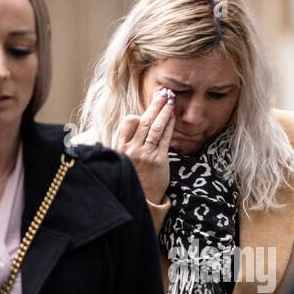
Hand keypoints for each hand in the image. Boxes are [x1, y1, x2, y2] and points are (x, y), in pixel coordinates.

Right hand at [116, 87, 174, 203]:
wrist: (141, 201)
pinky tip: (172, 117)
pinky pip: (164, 138)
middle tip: (163, 93)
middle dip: (155, 105)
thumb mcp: (121, 162)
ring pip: (155, 127)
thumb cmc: (132, 179)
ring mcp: (146, 154)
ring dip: (164, 111)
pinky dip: (169, 125)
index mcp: (121, 148)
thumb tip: (129, 127)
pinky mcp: (159, 160)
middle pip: (143, 121)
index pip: (128, 123)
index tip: (145, 107)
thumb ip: (124, 144)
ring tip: (170, 100)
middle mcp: (132, 149)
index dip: (137, 114)